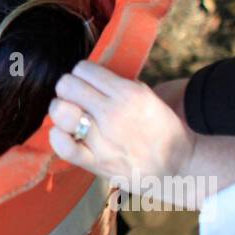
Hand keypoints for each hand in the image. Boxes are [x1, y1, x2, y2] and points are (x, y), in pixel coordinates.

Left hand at [47, 60, 195, 189]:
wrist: (178, 165)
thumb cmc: (160, 128)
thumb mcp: (146, 95)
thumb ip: (117, 84)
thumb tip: (87, 76)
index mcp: (128, 93)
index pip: (83, 69)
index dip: (81, 74)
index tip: (86, 82)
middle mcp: (113, 113)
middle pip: (66, 85)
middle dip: (68, 88)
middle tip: (75, 97)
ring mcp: (102, 139)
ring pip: (60, 111)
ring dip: (60, 109)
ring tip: (69, 114)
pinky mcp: (96, 162)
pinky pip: (62, 144)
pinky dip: (57, 136)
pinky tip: (64, 133)